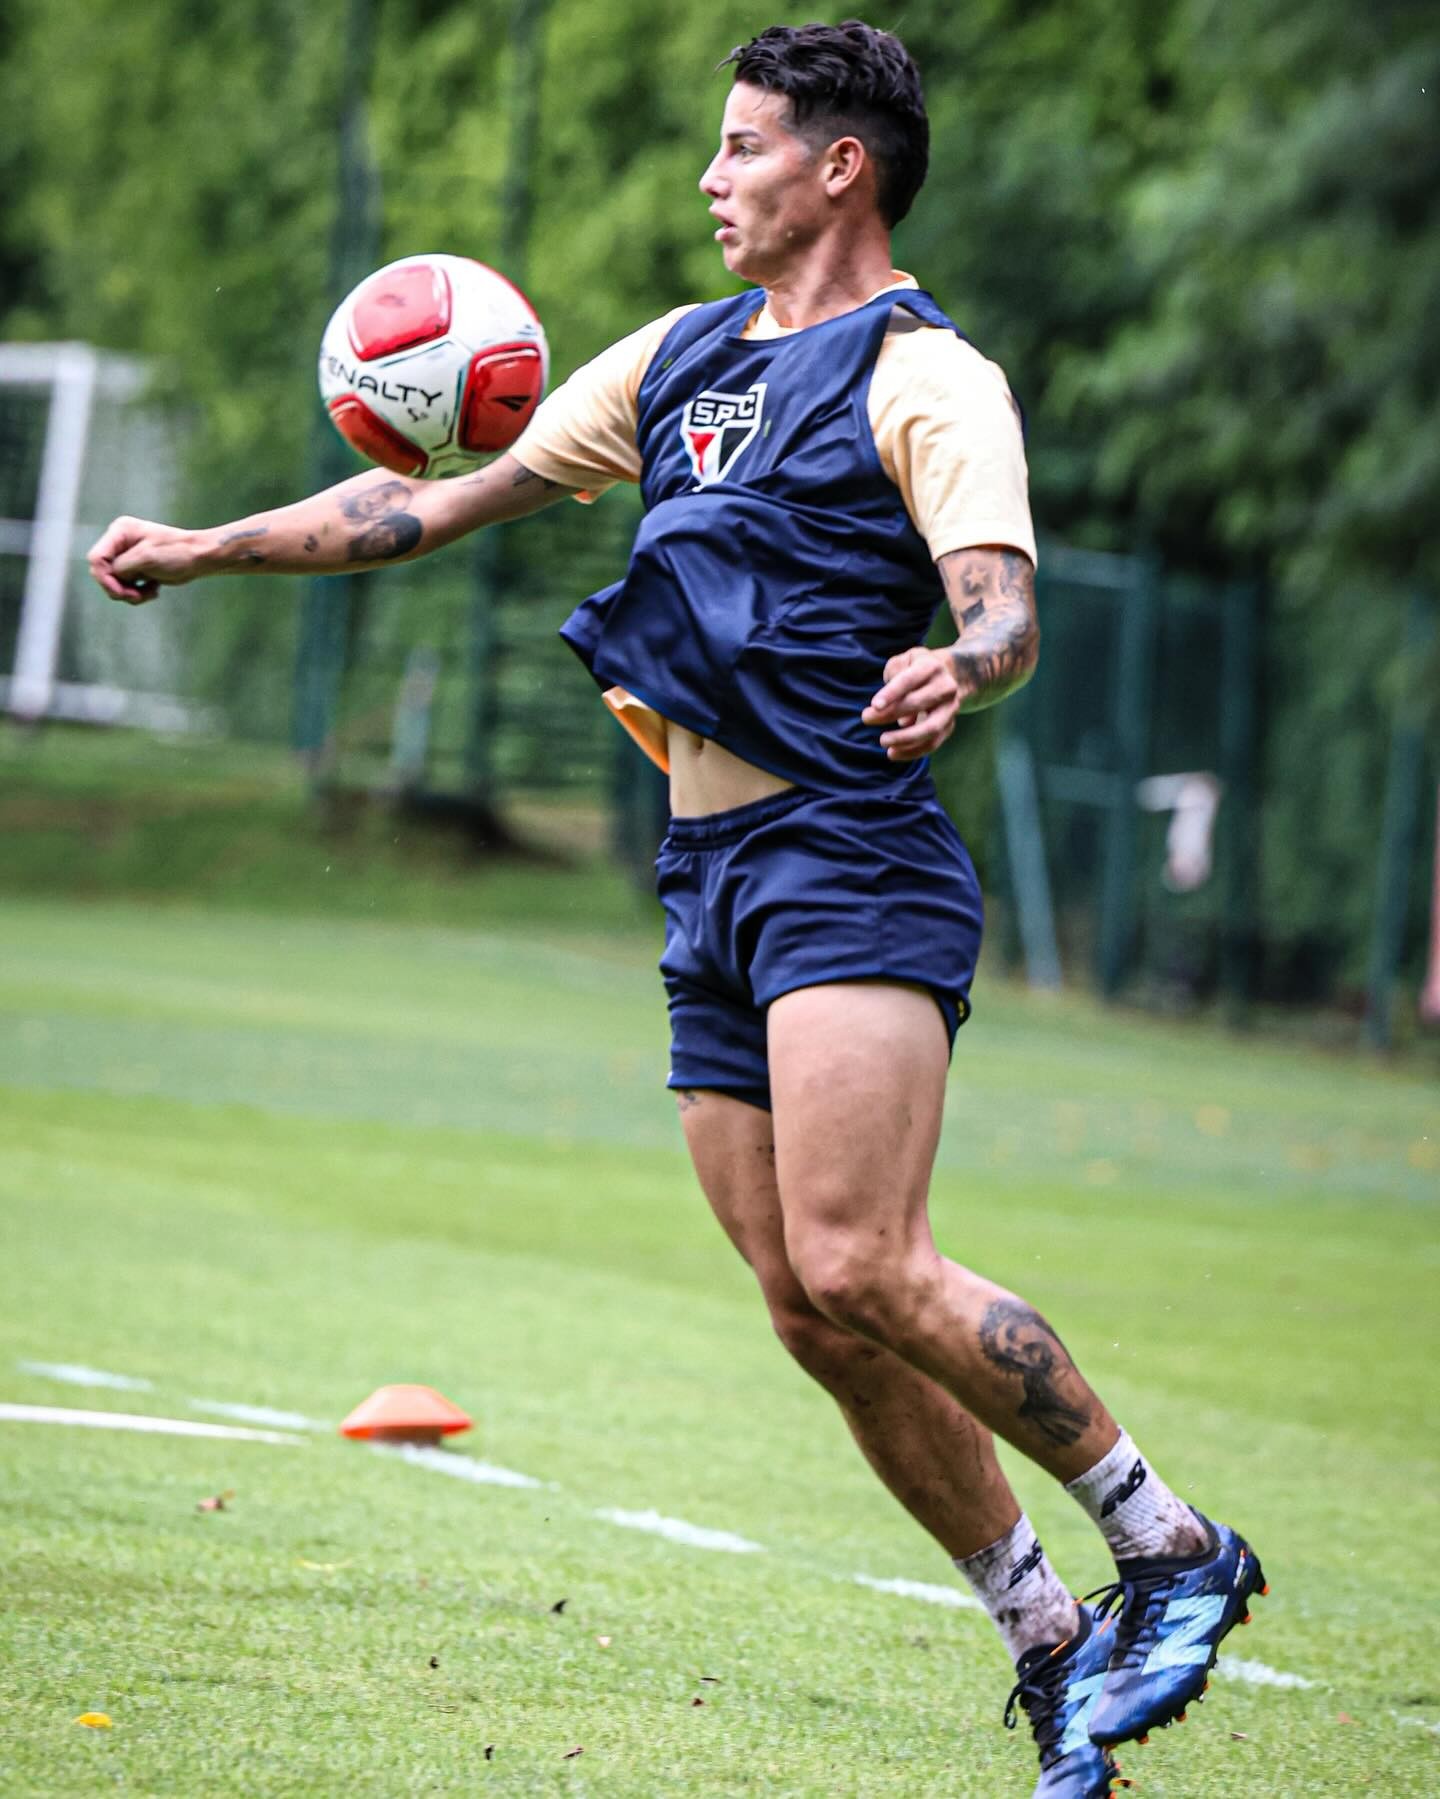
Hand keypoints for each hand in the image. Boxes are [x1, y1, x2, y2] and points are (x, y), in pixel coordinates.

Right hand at [87, 517, 205, 604]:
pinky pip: (126, 587)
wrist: (200, 558)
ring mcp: (127, 556)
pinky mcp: (136, 569)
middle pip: (103, 572)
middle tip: (136, 596)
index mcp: (120, 531)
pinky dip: (137, 593)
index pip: (97, 558)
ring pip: (114, 583)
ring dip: (130, 593)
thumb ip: (122, 567)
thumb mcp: (146, 558)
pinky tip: (153, 590)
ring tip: (149, 593)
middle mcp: (120, 542)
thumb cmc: (177, 552)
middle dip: (118, 588)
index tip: (121, 592)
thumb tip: (109, 577)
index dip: (105, 578)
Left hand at [862, 646, 965, 759]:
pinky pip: (932, 743)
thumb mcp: (902, 661)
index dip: (892, 693)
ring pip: (930, 728)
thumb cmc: (915, 668)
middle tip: (867, 719)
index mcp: (931, 667)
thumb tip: (886, 709)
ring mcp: (950, 708)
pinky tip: (893, 753)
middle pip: (918, 704)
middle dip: (890, 714)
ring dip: (904, 738)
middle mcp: (945, 687)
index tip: (874, 705)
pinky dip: (913, 752)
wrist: (948, 676)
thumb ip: (892, 676)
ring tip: (883, 742)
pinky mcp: (950, 726)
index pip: (910, 680)